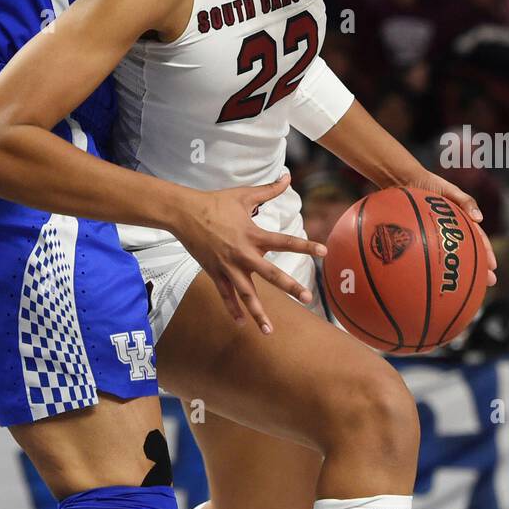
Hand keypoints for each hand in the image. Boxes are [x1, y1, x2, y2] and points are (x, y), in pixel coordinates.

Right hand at [175, 173, 325, 332]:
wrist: (184, 213)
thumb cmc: (215, 202)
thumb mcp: (244, 195)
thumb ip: (269, 190)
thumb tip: (288, 177)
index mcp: (253, 234)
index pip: (285, 241)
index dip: (305, 246)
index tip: (324, 252)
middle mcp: (243, 254)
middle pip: (270, 274)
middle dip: (290, 287)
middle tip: (307, 298)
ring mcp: (228, 267)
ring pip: (246, 294)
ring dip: (258, 313)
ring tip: (269, 331)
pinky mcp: (214, 272)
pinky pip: (225, 295)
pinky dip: (233, 309)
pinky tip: (242, 324)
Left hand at [389, 167, 497, 287]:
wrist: (402, 180)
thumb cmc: (427, 182)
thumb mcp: (448, 189)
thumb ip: (464, 200)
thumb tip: (480, 219)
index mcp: (462, 220)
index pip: (478, 239)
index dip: (487, 253)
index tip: (493, 268)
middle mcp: (452, 229)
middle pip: (470, 250)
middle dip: (481, 267)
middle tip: (490, 283)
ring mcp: (438, 234)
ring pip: (453, 255)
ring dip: (462, 270)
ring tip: (468, 287)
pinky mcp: (424, 236)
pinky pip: (431, 253)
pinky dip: (437, 265)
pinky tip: (435, 279)